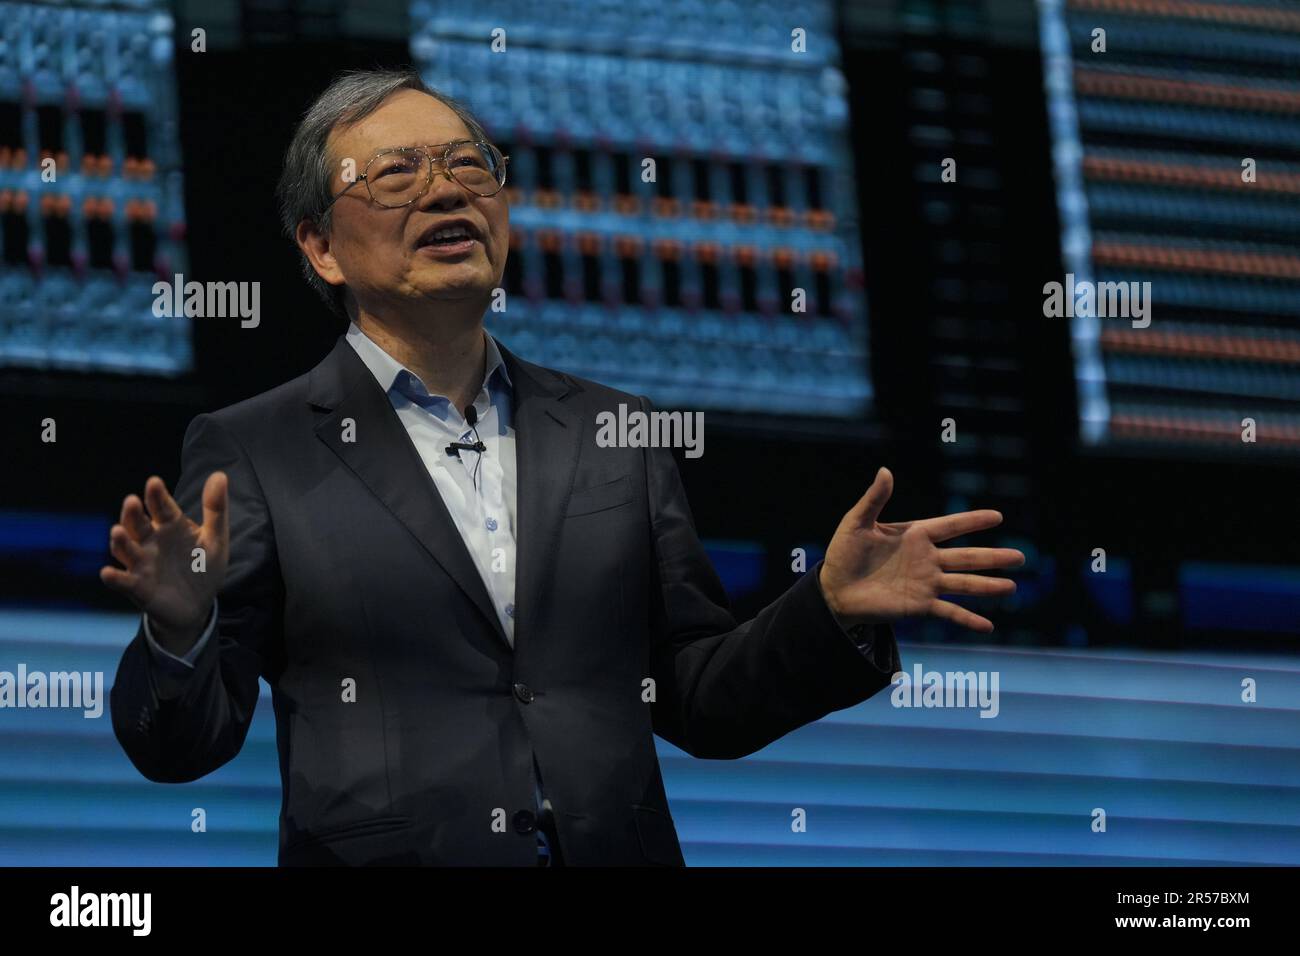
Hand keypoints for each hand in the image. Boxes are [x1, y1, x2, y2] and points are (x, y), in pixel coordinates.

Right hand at [99, 473, 229, 645]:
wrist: (198, 604)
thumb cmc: (203, 567)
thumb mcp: (215, 539)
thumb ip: (216, 509)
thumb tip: (220, 474)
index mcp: (170, 526)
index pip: (162, 507)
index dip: (157, 495)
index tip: (154, 482)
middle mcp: (151, 541)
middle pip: (137, 524)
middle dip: (133, 513)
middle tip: (132, 501)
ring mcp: (142, 563)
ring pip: (126, 549)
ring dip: (120, 541)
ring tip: (117, 531)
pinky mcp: (138, 587)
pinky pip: (123, 582)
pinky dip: (114, 578)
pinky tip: (107, 573)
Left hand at [818, 467, 1024, 632]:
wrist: (834, 590)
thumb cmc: (843, 554)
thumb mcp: (856, 523)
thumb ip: (874, 499)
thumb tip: (885, 470)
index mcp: (915, 535)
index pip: (951, 526)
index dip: (973, 521)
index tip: (997, 516)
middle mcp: (926, 559)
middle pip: (967, 557)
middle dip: (993, 557)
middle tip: (1021, 557)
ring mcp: (926, 583)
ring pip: (964, 584)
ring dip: (988, 586)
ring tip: (1012, 586)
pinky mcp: (919, 605)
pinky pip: (948, 612)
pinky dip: (968, 619)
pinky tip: (988, 626)